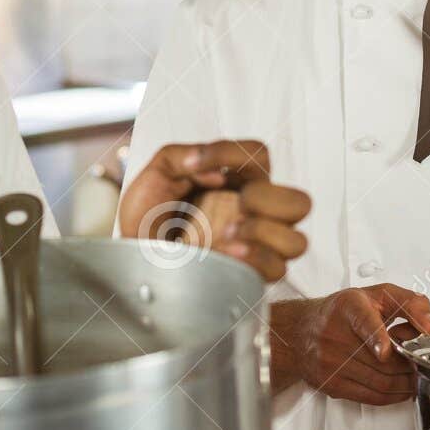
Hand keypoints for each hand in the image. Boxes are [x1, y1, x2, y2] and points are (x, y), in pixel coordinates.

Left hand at [120, 140, 310, 281]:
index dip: (230, 154)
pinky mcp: (249, 275)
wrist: (129, 256)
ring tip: (229, 232)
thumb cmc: (146, 216)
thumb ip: (180, 155)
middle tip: (239, 202)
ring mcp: (257, 247)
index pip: (259, 155)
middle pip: (299, 202)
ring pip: (296, 241)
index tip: (191, 165)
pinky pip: (276, 269)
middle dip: (269, 198)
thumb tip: (217, 172)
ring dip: (264, 231)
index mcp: (238, 182)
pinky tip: (227, 252)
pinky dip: (255, 257)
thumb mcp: (157, 173)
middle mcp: (256, 213)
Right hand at [270, 284, 429, 402]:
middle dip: (408, 365)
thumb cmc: (343, 312)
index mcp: (349, 307)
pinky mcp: (331, 384)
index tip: (385, 350)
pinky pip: (370, 397)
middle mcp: (335, 335)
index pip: (363, 323)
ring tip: (413, 375)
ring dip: (404, 383)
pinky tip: (401, 388)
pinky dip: (392, 396)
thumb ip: (411, 304)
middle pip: (382, 361)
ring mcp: (330, 362)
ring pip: (380, 382)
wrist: (300, 331)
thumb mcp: (378, 296)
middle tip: (420, 363)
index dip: (376, 338)